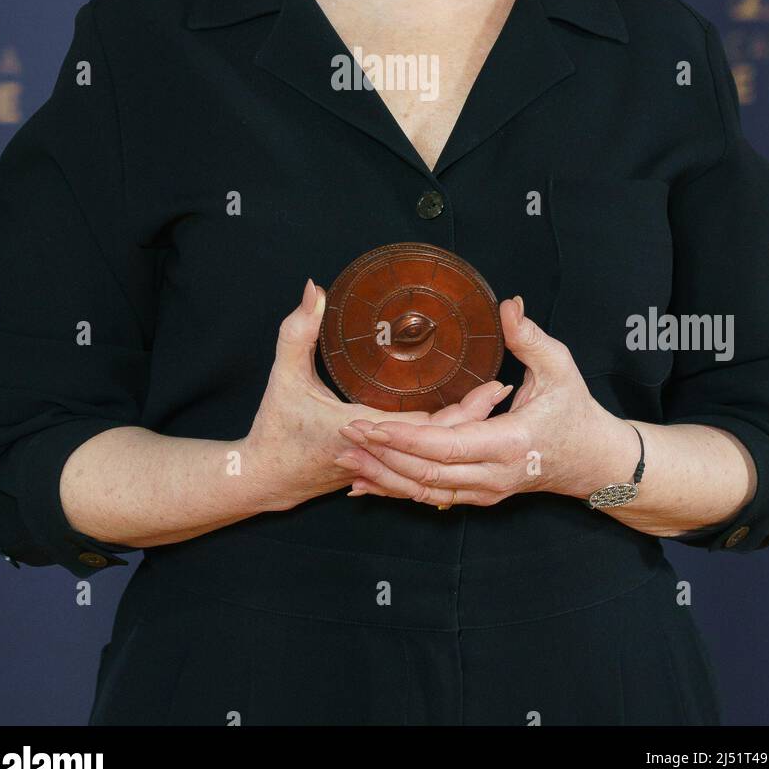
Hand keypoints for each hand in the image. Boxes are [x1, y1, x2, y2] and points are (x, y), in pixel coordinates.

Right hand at [239, 278, 513, 513]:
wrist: (263, 478)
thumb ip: (298, 331)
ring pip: (436, 455)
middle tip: (504, 388)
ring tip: (493, 405)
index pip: (429, 426)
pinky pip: (422, 462)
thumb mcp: (283, 375)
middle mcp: (381, 455)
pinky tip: (463, 432)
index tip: (495, 385)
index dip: (466, 409)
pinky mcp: (381, 470)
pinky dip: (444, 448)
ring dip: (466, 433)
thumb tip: (316, 291)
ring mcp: (383, 467)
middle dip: (478, 417)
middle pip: (443, 440)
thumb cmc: (275, 427)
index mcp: (365, 431)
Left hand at [333, 296, 637, 507]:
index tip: (371, 425)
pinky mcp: (479, 495)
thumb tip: (508, 305)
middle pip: (427, 475)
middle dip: (382, 458)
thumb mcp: (559, 368)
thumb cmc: (577, 411)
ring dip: (384, 478)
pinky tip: (367, 485)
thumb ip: (530, 337)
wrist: (595, 462)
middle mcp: (493, 475)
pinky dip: (398, 492)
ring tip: (346, 462)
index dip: (406, 439)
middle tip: (345, 437)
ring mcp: (485, 491)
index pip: (446, 447)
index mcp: (509, 443)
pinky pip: (433, 498)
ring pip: (426, 492)